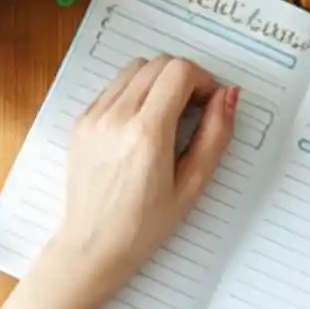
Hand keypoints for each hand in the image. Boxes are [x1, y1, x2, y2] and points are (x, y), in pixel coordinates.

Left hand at [51, 56, 237, 287]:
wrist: (92, 246)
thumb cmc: (145, 225)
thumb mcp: (192, 185)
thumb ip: (215, 135)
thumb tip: (228, 95)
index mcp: (146, 134)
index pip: (179, 72)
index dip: (203, 80)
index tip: (209, 104)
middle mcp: (116, 117)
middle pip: (158, 63)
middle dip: (183, 78)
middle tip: (193, 110)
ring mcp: (93, 116)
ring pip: (134, 68)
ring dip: (158, 81)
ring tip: (167, 116)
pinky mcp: (81, 121)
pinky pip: (113, 87)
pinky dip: (134, 92)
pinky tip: (141, 124)